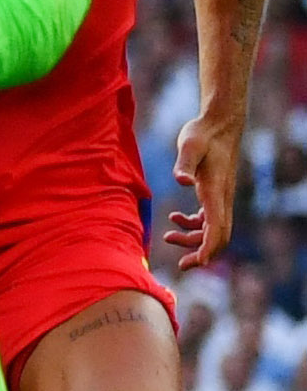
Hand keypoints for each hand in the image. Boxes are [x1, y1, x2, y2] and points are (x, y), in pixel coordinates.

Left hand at [169, 113, 246, 268]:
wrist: (218, 124)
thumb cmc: (202, 134)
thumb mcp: (190, 146)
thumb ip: (184, 164)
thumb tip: (181, 180)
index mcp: (216, 192)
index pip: (217, 228)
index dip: (209, 248)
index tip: (197, 263)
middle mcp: (222, 198)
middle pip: (219, 235)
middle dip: (202, 254)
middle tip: (182, 266)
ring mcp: (220, 196)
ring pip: (213, 229)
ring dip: (193, 239)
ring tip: (168, 238)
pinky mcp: (215, 191)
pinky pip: (209, 218)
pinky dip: (193, 225)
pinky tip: (176, 218)